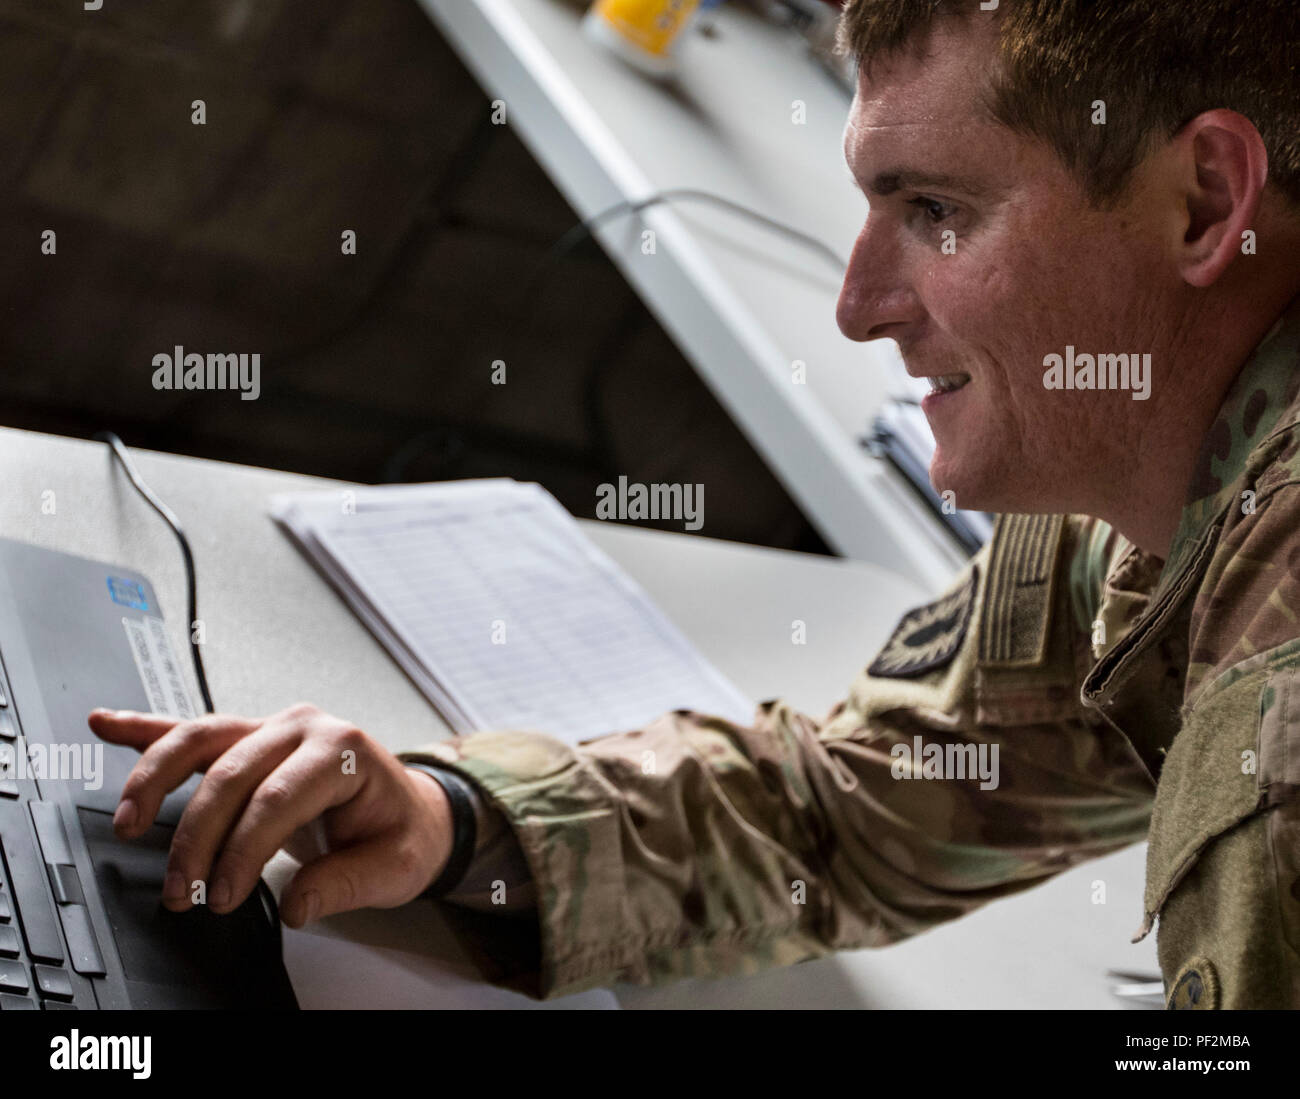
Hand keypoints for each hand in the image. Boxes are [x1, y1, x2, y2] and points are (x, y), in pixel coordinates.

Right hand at [87, 703, 453, 927]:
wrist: (411, 809)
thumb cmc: (402, 831)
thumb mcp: (396, 865)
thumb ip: (347, 883)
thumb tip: (299, 904)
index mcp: (342, 751)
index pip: (277, 798)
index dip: (242, 850)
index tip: (222, 894)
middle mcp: (304, 728)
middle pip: (232, 773)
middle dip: (197, 837)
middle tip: (182, 891)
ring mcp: (272, 727)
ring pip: (201, 739)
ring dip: (155, 779)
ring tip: (127, 823)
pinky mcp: (249, 737)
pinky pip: (192, 730)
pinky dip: (146, 728)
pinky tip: (108, 723)